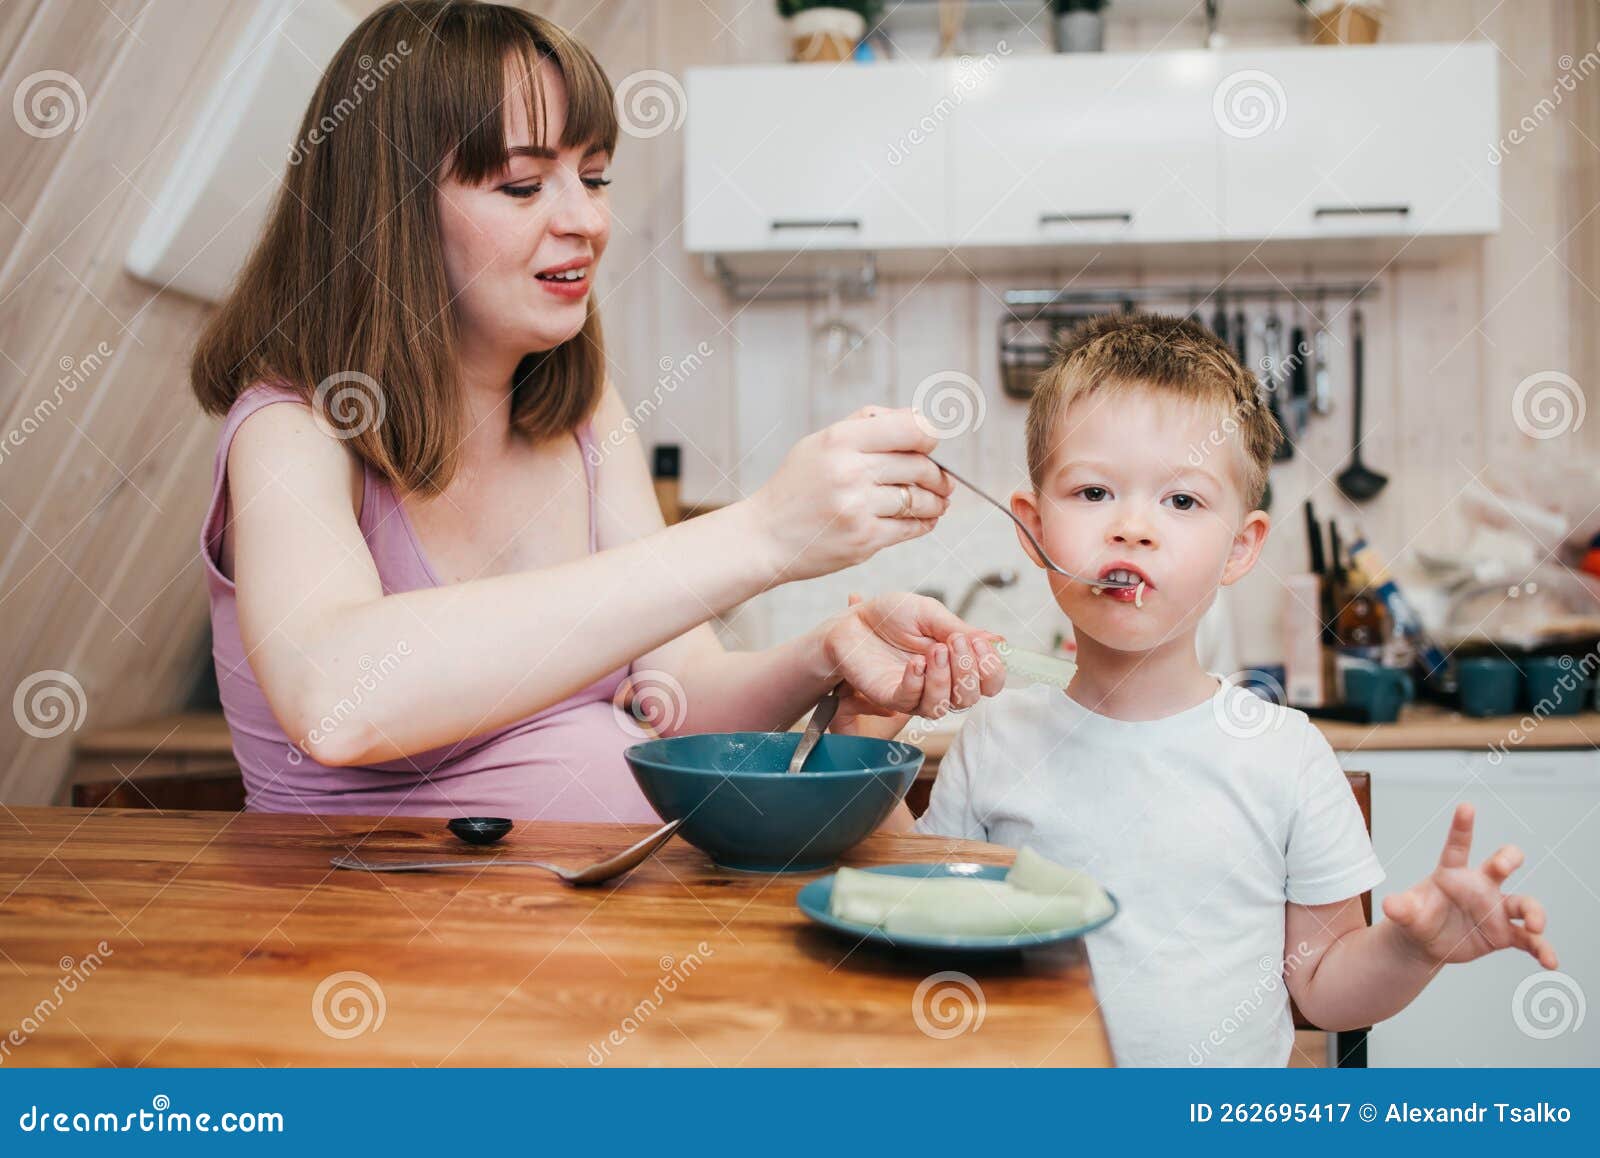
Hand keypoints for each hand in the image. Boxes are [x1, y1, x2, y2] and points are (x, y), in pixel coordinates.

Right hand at [746, 406, 953, 583]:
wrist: (764, 537)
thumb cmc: (794, 489)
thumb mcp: (819, 443)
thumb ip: (866, 424)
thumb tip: (917, 418)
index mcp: (840, 441)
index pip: (911, 428)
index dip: (930, 435)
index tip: (932, 444)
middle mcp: (850, 472)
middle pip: (920, 466)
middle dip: (938, 474)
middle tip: (943, 479)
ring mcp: (858, 508)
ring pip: (920, 499)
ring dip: (936, 501)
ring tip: (938, 501)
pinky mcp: (864, 539)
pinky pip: (910, 528)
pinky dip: (924, 523)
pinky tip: (925, 519)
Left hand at [823, 593, 1005, 721]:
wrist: (851, 620)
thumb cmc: (890, 616)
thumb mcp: (929, 613)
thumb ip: (960, 629)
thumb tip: (997, 642)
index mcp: (955, 663)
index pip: (988, 683)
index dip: (992, 669)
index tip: (982, 643)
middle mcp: (939, 683)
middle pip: (969, 698)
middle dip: (969, 671)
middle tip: (954, 641)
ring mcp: (915, 693)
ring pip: (942, 706)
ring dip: (944, 678)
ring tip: (934, 650)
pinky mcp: (890, 697)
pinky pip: (911, 701)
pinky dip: (917, 682)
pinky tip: (915, 663)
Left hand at [1383, 803, 1557, 969]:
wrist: (1426, 943)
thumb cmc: (1417, 918)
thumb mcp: (1406, 914)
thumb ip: (1401, 908)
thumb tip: (1389, 906)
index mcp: (1452, 874)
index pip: (1458, 846)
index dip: (1462, 826)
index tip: (1466, 806)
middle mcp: (1480, 886)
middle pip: (1501, 863)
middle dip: (1508, 857)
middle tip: (1506, 864)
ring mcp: (1495, 909)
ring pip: (1524, 903)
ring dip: (1534, 914)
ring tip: (1534, 928)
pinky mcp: (1504, 933)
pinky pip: (1529, 940)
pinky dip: (1542, 949)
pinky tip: (1550, 962)